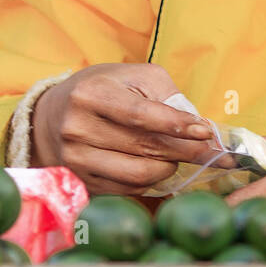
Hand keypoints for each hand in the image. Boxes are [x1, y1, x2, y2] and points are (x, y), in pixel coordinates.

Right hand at [29, 62, 233, 195]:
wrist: (53, 114)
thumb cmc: (104, 89)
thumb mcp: (134, 76)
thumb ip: (167, 95)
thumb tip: (200, 128)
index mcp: (92, 93)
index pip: (141, 114)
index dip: (177, 124)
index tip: (206, 132)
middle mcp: (78, 128)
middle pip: (144, 147)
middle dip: (185, 151)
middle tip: (212, 152)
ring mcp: (75, 159)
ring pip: (138, 174)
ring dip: (168, 168)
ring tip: (177, 157)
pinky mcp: (79, 182)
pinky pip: (126, 190)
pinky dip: (150, 182)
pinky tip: (156, 168)